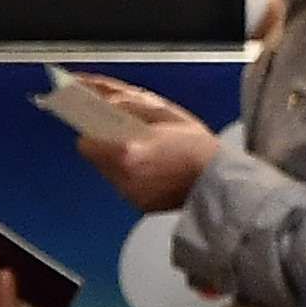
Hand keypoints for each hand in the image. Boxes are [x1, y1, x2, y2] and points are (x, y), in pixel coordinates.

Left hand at [70, 80, 221, 215]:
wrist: (219, 181)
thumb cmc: (197, 146)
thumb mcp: (164, 111)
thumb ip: (130, 104)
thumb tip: (108, 101)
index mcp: (127, 152)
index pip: (86, 142)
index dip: (92, 130)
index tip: (97, 121)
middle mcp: (123, 177)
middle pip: (96, 157)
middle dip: (107, 143)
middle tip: (127, 134)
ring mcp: (131, 194)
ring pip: (110, 172)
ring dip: (119, 159)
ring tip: (145, 150)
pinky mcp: (139, 205)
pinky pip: (126, 184)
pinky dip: (133, 174)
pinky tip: (154, 167)